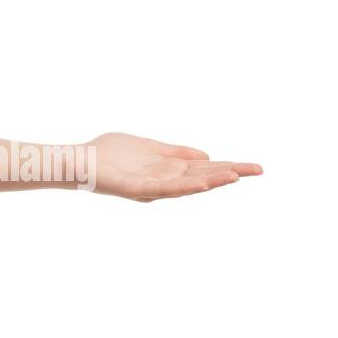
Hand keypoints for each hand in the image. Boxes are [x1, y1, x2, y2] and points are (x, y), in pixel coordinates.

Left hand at [82, 131, 262, 201]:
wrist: (79, 160)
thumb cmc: (109, 153)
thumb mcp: (149, 148)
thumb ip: (175, 152)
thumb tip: (207, 155)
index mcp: (168, 170)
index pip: (204, 168)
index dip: (227, 167)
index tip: (252, 166)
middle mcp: (164, 181)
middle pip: (203, 177)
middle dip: (230, 174)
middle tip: (258, 170)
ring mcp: (152, 186)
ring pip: (188, 185)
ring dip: (212, 180)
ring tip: (235, 176)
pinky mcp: (137, 188)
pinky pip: (165, 189)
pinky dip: (184, 186)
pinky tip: (202, 182)